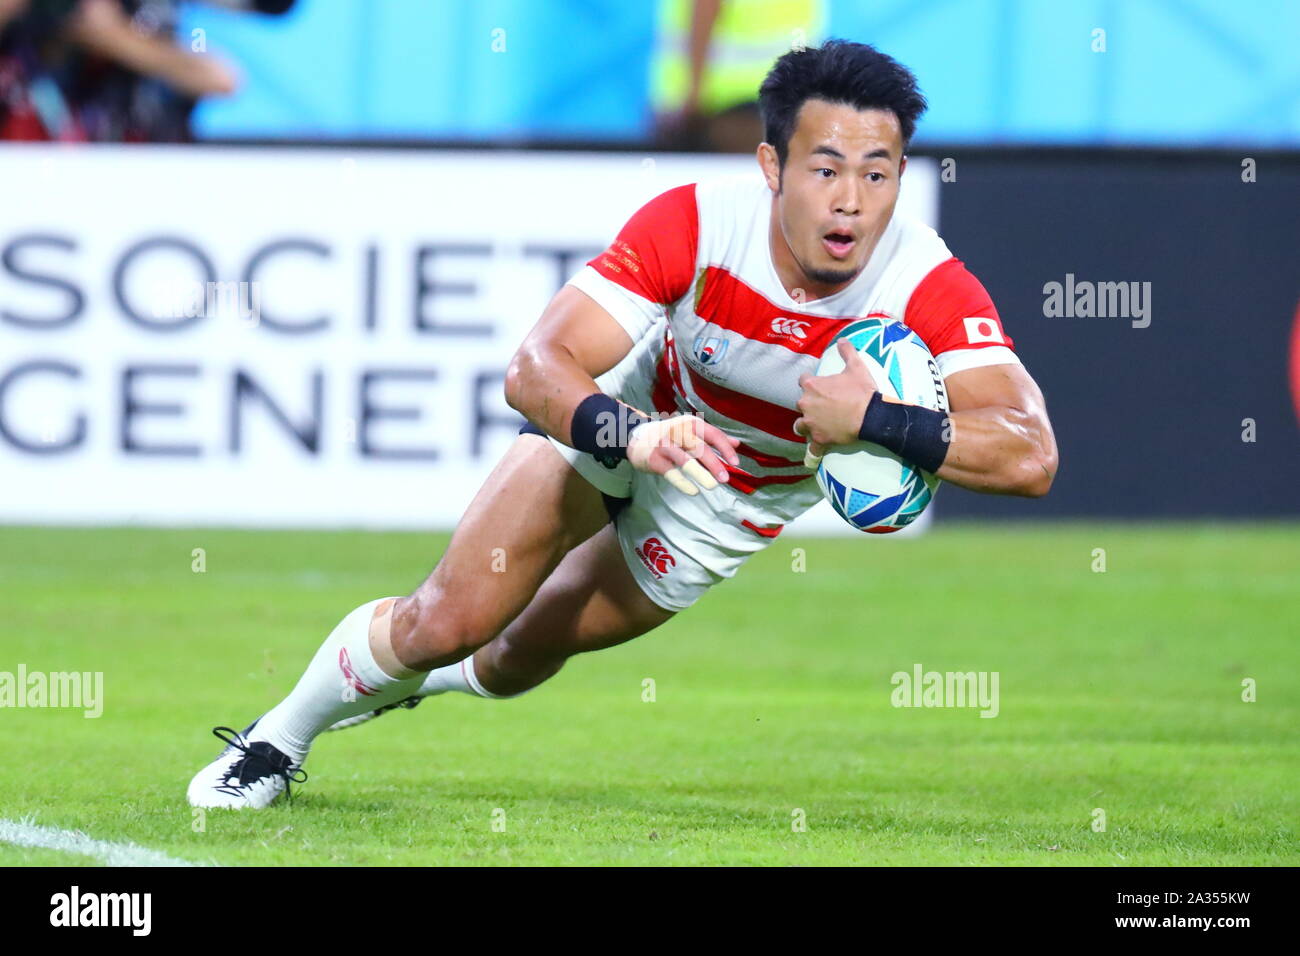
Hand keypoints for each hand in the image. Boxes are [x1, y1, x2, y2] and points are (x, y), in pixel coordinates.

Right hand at [627, 414, 740, 495]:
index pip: (712, 434)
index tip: (736, 463)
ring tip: (712, 486)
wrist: (637, 438)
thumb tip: (737, 444)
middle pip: (699, 447)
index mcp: (691, 424)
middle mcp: (678, 432)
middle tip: (725, 479)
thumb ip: (713, 437)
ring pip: (685, 460)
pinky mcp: (655, 460)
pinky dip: (683, 483)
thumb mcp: (691, 431)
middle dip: (714, 464)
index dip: (725, 449)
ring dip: (700, 473)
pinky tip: (694, 491)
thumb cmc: (671, 436)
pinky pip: (671, 473)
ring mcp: (665, 445)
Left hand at [794, 339, 877, 466]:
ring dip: (805, 424)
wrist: (871, 416)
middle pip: (800, 403)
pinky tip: (817, 450)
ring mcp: (811, 423)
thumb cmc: (862, 391)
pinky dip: (814, 448)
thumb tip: (843, 340)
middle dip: (809, 404)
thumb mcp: (856, 367)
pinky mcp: (819, 438)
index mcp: (812, 386)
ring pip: (799, 425)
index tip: (816, 385)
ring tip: (814, 425)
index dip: (809, 382)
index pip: (802, 380)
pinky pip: (812, 447)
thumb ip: (847, 352)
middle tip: (822, 406)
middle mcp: (806, 404)